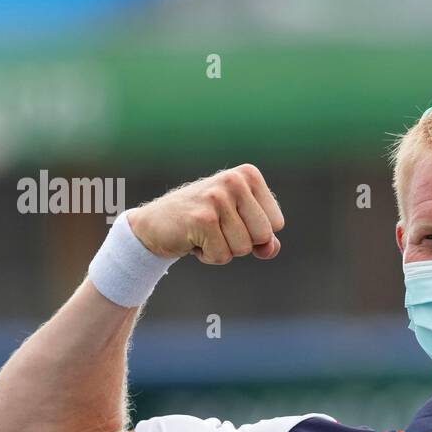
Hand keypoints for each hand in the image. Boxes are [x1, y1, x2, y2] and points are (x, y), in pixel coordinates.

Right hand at [127, 164, 284, 262]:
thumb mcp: (240, 225)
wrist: (155, 225)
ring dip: (223, 249)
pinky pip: (222, 255)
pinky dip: (208, 256)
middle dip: (242, 243)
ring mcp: (217, 198)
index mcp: (248, 175)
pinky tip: (193, 239)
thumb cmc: (203, 223)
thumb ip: (264, 238)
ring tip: (204, 233)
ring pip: (243, 248)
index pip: (277, 223)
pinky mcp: (202, 218)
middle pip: (264, 236)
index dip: (255, 233)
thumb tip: (270, 249)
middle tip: (216, 229)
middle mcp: (234, 181)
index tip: (231, 221)